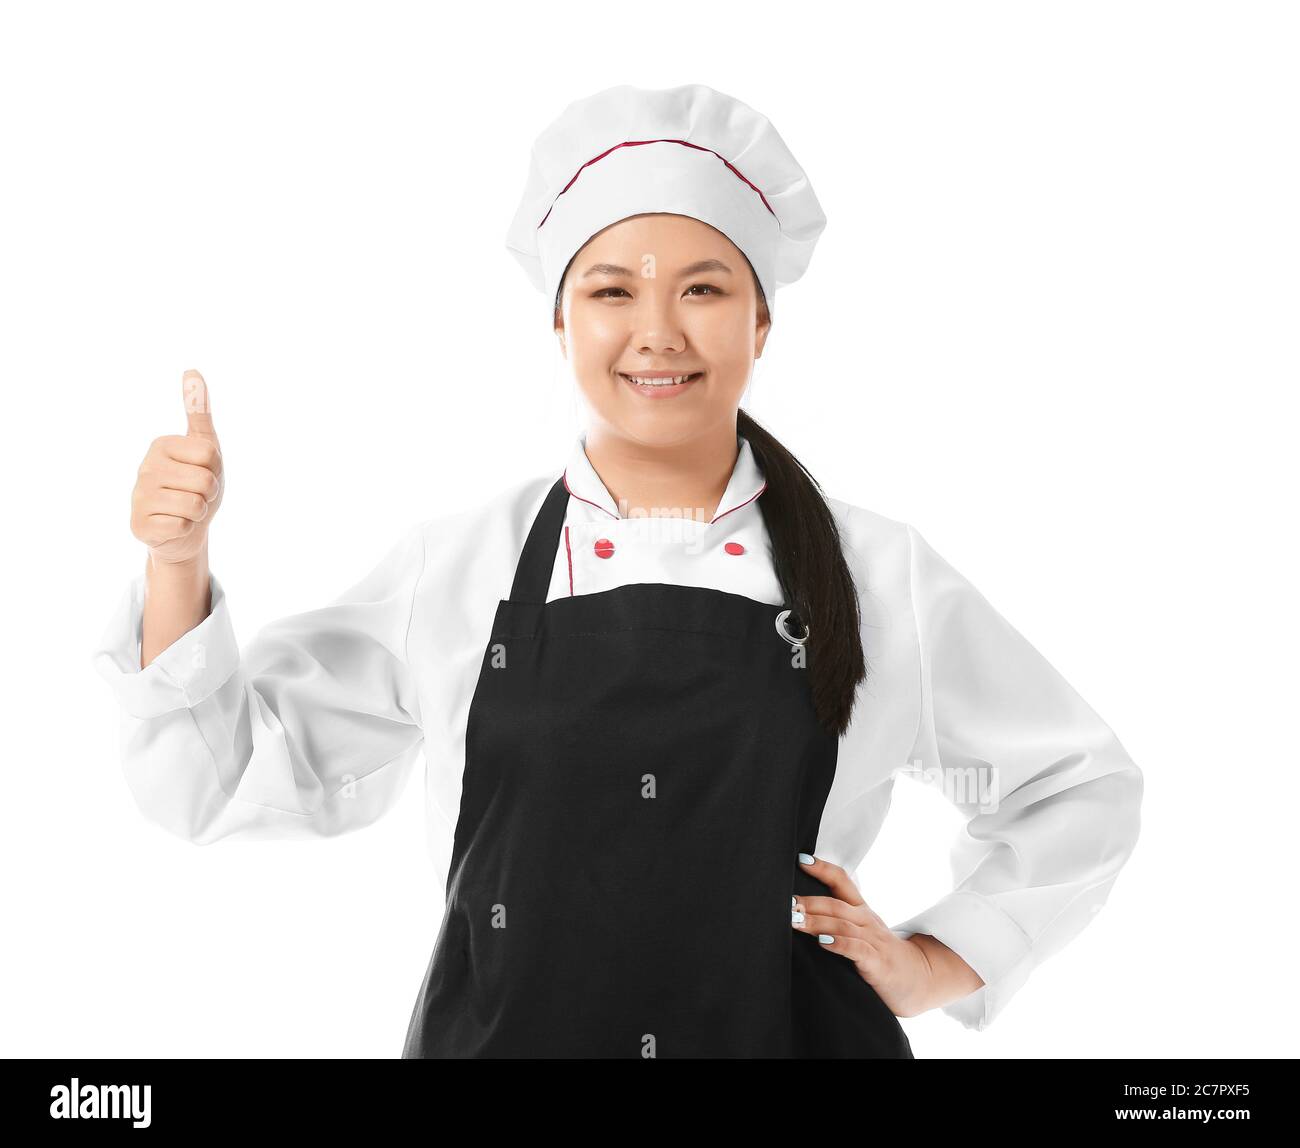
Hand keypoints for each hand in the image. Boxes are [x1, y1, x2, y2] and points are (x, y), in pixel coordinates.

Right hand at [130, 369, 223, 564]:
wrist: (185, 530)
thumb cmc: (196, 485)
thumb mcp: (205, 447)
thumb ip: (199, 411)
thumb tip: (192, 370)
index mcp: (161, 444)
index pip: (210, 454)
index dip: (215, 468)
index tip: (201, 473)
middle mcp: (145, 467)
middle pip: (205, 480)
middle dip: (209, 493)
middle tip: (195, 495)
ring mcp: (138, 496)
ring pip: (195, 504)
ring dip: (199, 512)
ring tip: (185, 510)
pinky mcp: (139, 525)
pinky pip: (182, 525)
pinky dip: (185, 529)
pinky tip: (172, 526)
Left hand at [792, 854, 980, 1017]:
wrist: (919, 980)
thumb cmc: (881, 956)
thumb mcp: (861, 932)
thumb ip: (837, 921)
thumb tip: (799, 910)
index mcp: (862, 911)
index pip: (842, 881)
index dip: (823, 868)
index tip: (800, 859)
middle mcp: (867, 921)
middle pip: (836, 904)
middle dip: (809, 901)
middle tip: (786, 901)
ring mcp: (873, 941)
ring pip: (843, 925)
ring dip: (817, 922)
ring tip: (794, 920)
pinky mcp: (878, 963)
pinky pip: (857, 950)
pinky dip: (839, 944)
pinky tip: (823, 942)